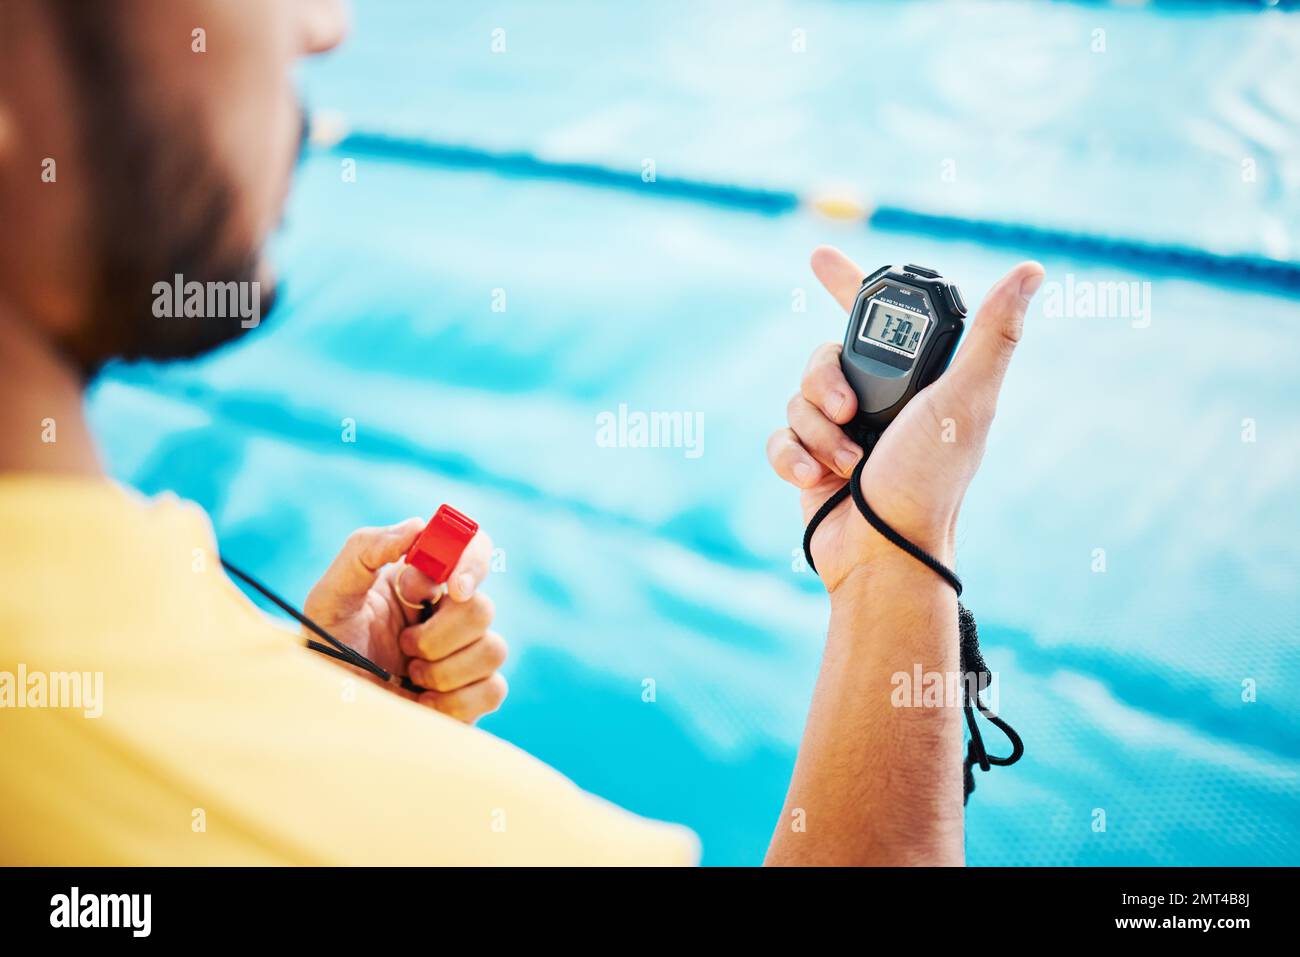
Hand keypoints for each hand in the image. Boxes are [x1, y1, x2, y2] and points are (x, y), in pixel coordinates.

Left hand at [303, 518, 507, 722]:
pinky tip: (423, 703)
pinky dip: (455, 700)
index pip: (473, 548)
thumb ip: (364, 551)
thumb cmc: (326, 648)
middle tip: (404, 645)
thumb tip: (417, 527)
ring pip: (493, 649)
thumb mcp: (330, 596)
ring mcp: (467, 653)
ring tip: (409, 676)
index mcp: (425, 580)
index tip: (453, 589)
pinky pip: (494, 690)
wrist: (327, 710)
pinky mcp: (474, 694)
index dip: (473, 563)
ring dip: (443, 670)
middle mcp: (452, 612)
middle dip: (439, 635)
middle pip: (484, 607)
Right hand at [767, 247, 1044, 591]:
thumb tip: (1032, 270)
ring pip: (798, 397)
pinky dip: (792, 456)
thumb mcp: (965, 399)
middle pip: (826, 356)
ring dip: (818, 430)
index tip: (818, 257)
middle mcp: (878, 404)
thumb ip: (992, 334)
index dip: (847, 285)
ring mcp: (841, 434)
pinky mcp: (810, 464)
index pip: (879, 321)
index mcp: (917, 383)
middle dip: (826, 380)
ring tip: (847, 462)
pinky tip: (813, 479)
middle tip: (850, 408)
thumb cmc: (929, 480)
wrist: (883, 554)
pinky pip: (780, 437)